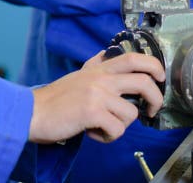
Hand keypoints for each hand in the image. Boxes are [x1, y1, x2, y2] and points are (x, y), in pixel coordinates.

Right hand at [29, 52, 164, 143]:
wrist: (32, 112)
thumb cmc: (56, 99)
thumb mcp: (79, 75)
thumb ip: (95, 66)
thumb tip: (107, 55)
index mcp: (99, 68)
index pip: (134, 58)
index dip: (154, 65)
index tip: (160, 77)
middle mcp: (101, 78)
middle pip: (143, 81)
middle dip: (156, 99)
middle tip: (152, 110)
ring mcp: (97, 94)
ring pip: (131, 114)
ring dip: (121, 126)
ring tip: (103, 126)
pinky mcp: (92, 112)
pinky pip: (116, 130)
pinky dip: (108, 137)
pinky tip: (93, 132)